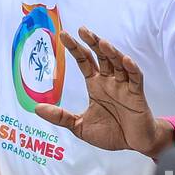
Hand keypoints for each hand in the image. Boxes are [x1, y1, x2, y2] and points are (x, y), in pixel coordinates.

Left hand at [34, 26, 170, 156]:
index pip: (84, 61)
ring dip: (111, 53)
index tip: (63, 35)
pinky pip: (136, 78)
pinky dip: (131, 69)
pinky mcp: (137, 95)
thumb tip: (37, 108)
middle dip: (92, 42)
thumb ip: (60, 117)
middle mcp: (109, 81)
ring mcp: (124, 86)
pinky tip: (125, 60)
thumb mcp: (80, 126)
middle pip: (101, 56)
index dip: (75, 48)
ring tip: (102, 43)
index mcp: (95, 84)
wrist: (133, 144)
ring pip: (118, 63)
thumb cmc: (110, 133)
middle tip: (82, 30)